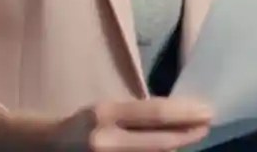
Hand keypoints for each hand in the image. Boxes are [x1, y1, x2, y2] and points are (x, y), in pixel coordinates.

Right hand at [53, 97, 212, 151]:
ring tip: (190, 138)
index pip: (155, 114)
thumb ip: (138, 114)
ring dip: (177, 150)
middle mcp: (106, 141)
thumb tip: (180, 115)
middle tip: (206, 126)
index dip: (186, 114)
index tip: (208, 111)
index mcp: (105, 114)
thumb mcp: (108, 109)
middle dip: (188, 135)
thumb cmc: (85, 124)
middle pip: (161, 143)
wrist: (48, 148)